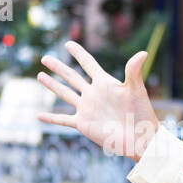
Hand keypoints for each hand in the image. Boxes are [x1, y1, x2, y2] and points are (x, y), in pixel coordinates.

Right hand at [36, 40, 160, 161]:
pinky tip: (39, 115)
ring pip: (65, 94)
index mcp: (105, 83)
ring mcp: (87, 109)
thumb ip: (134, 71)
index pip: (88, 64)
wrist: (139, 138)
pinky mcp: (83, 124)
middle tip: (45, 58)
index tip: (68, 44)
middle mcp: (93, 94)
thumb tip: (143, 53)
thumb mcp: (136, 90)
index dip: (78, 53)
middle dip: (58, 67)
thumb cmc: (141, 113)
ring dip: (52, 85)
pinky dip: (51, 118)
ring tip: (39, 75)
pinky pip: (63, 120)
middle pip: (72, 77)